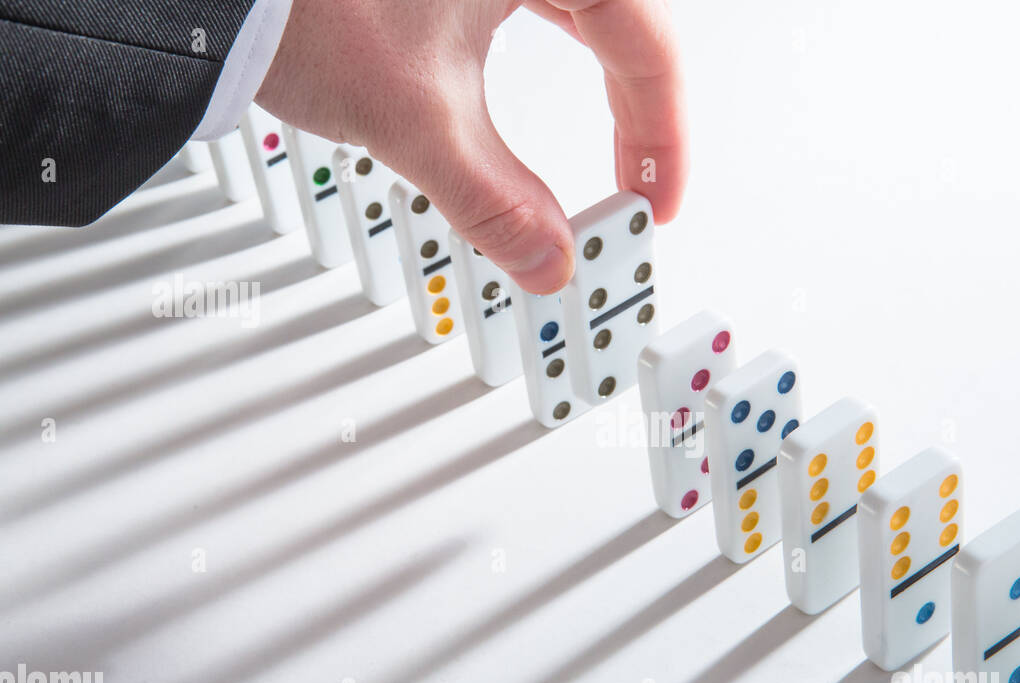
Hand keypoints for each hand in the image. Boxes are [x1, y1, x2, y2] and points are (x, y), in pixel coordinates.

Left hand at [256, 0, 687, 293]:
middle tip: (632, 191)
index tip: (650, 204)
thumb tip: (548, 258)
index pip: (648, 46)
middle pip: (625, 26)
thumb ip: (497, 200)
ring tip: (601, 152)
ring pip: (582, 11)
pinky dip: (547, 55)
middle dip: (636, 114)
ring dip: (599, 83)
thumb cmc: (296, 0)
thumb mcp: (416, 118)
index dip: (661, 139)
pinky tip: (530, 92)